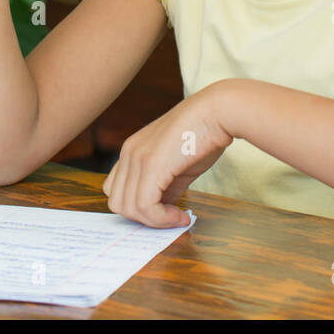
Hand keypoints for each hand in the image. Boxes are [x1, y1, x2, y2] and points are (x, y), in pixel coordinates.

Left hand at [102, 83, 234, 226]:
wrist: (218, 112)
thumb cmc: (204, 134)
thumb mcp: (179, 165)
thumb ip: (167, 186)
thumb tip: (166, 209)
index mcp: (131, 150)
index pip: (116, 189)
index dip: (137, 207)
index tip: (164, 211)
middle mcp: (128, 153)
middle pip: (117, 202)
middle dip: (143, 218)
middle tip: (170, 218)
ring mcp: (137, 158)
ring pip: (128, 208)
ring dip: (154, 221)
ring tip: (179, 218)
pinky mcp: (151, 165)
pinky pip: (145, 206)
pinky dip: (162, 219)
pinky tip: (181, 216)